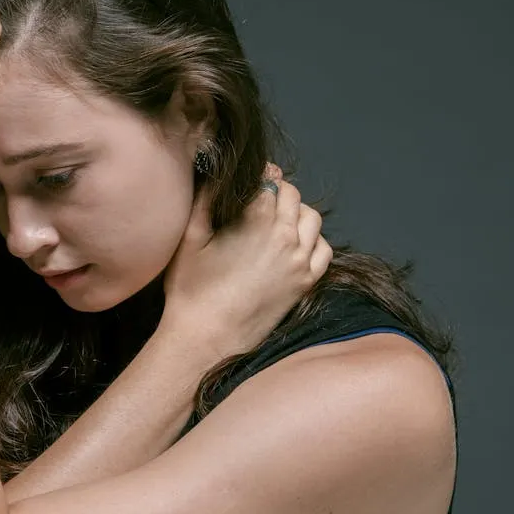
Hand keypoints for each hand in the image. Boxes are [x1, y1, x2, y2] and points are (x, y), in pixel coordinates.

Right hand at [162, 164, 332, 356]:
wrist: (206, 338)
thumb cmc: (191, 290)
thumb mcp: (190, 238)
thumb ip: (206, 200)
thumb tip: (217, 176)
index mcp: (257, 220)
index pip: (269, 180)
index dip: (259, 176)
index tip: (251, 179)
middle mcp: (285, 236)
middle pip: (292, 195)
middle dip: (278, 191)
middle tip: (261, 199)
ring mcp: (299, 261)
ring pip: (312, 218)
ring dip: (297, 212)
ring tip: (278, 220)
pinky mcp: (305, 283)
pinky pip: (323, 250)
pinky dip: (314, 241)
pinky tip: (295, 245)